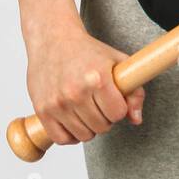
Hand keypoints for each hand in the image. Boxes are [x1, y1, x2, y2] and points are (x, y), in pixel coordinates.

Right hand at [25, 18, 145, 146]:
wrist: (53, 40)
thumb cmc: (86, 51)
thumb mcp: (117, 62)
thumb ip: (133, 91)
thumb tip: (136, 120)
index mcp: (97, 78)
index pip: (117, 114)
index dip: (118, 108)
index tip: (113, 99)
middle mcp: (76, 92)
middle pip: (102, 127)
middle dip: (104, 117)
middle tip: (98, 103)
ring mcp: (58, 102)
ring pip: (83, 136)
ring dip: (88, 127)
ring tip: (85, 109)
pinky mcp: (42, 110)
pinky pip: (62, 139)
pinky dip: (70, 135)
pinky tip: (72, 120)